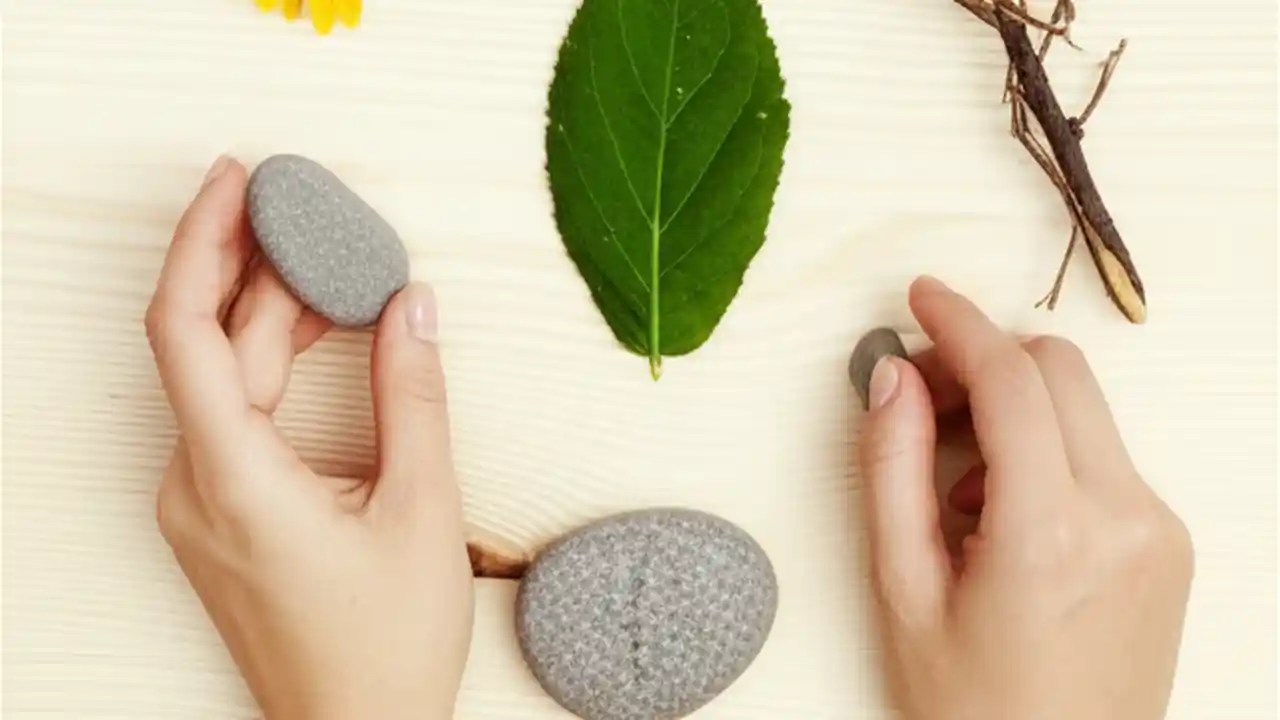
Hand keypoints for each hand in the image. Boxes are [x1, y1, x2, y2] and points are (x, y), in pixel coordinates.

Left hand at [146, 156, 472, 719]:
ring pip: (229, 380)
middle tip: (315, 211)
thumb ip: (414, 393)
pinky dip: (279, 366)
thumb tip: (412, 304)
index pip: (185, 329)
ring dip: (277, 318)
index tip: (237, 181)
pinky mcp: (224, 515)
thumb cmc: (385, 648)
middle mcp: (196, 485)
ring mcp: (203, 502)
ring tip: (341, 268)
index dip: (202, 241)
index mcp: (234, 479)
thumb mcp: (422, 509)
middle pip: (216, 346)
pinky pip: (239, 415)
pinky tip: (326, 337)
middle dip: (264, 270)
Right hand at [858, 277, 1192, 719]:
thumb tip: (893, 378)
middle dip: (985, 360)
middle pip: (1059, 371)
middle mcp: (1126, 518)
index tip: (921, 298)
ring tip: (958, 488)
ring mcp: (1157, 529)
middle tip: (922, 396)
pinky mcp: (1168, 543)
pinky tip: (1003, 517)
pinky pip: (1104, 456)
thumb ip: (890, 469)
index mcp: (1051, 532)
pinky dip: (1048, 454)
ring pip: (1083, 409)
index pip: (1011, 381)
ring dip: (1015, 412)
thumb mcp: (902, 590)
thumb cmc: (971, 707)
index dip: (958, 324)